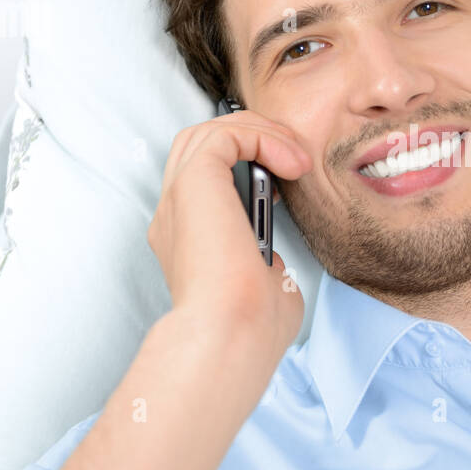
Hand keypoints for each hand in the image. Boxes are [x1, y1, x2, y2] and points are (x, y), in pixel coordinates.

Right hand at [146, 108, 312, 359]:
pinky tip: (290, 162)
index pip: (206, 182)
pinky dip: (260, 137)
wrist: (229, 337)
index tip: (288, 186)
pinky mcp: (194, 184)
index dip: (248, 169)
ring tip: (296, 155)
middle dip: (251, 138)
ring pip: (207, 134)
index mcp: (187, 241)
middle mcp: (174, 216)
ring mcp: (179, 198)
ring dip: (257, 133)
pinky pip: (223, 135)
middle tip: (294, 157)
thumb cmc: (249, 331)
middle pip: (200, 147)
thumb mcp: (264, 293)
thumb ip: (264, 269)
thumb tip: (272, 261)